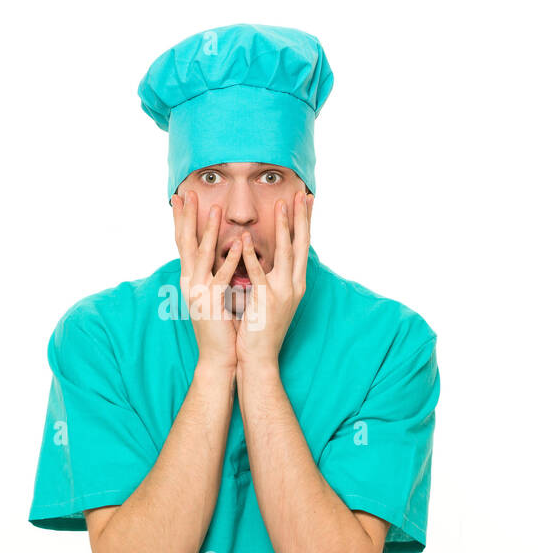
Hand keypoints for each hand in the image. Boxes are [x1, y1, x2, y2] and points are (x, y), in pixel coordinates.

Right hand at [173, 189, 240, 373]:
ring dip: (207, 229)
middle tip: (186, 192)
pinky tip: (238, 243)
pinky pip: (222, 276)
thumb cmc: (221, 325)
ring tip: (214, 208)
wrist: (218, 356)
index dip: (181, 219)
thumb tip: (219, 252)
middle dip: (185, 216)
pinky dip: (230, 259)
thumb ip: (214, 272)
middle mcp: (189, 281)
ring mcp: (198, 292)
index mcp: (190, 278)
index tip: (180, 197)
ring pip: (200, 254)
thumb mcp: (214, 293)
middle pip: (183, 242)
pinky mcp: (212, 303)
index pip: (183, 242)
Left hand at [235, 190, 310, 372]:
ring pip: (286, 253)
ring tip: (280, 204)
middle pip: (301, 244)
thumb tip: (271, 259)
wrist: (258, 359)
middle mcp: (294, 285)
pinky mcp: (265, 301)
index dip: (305, 222)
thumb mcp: (272, 299)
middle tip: (303, 193)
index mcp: (295, 283)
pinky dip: (251, 255)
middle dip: (302, 217)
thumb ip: (274, 278)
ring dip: (284, 227)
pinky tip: (246, 239)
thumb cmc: (260, 329)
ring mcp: (282, 293)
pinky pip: (258, 273)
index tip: (306, 200)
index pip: (303, 246)